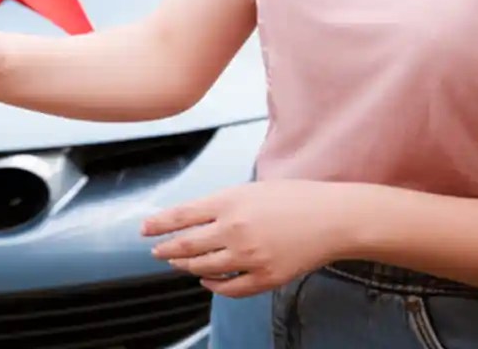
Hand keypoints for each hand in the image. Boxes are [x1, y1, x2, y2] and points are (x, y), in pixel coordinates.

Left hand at [143, 180, 367, 296]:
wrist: (334, 218)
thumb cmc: (295, 198)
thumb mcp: (251, 189)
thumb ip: (220, 204)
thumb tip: (190, 218)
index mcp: (230, 201)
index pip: (181, 215)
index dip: (158, 224)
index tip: (143, 230)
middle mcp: (234, 229)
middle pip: (185, 245)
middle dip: (166, 249)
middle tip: (156, 251)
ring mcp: (249, 255)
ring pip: (202, 268)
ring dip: (185, 266)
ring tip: (178, 263)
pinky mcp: (264, 277)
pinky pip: (228, 287)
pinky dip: (212, 285)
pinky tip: (206, 280)